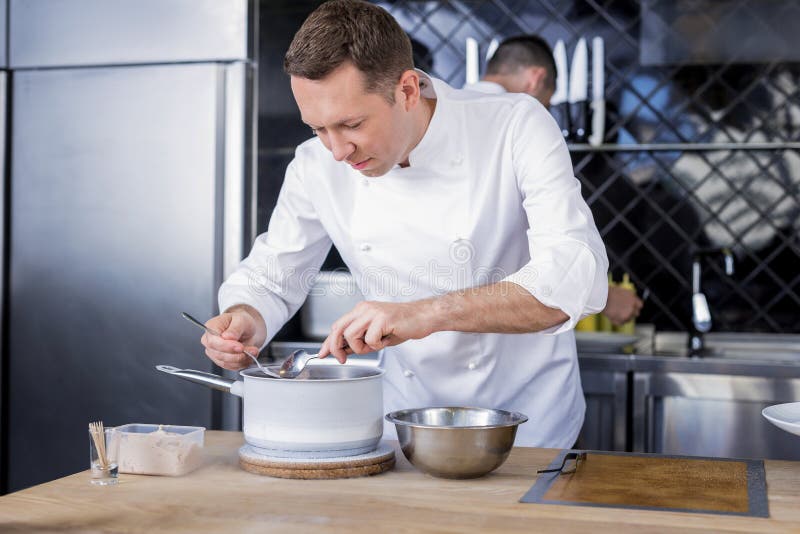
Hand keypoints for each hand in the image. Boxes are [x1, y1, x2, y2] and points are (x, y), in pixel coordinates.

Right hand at [201, 305, 266, 370]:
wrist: (245, 329)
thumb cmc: (240, 322)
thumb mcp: (241, 319)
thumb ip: (235, 328)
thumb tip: (228, 336)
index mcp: (211, 328)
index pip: (213, 342)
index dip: (227, 347)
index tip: (240, 347)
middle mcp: (210, 341)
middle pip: (219, 354)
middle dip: (237, 354)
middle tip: (252, 350)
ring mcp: (214, 353)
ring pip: (226, 362)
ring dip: (242, 359)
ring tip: (253, 351)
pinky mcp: (222, 361)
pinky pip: (231, 367)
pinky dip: (242, 363)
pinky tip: (249, 356)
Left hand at [319, 300, 434, 362]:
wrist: (423, 316)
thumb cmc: (404, 324)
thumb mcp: (377, 333)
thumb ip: (360, 340)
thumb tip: (344, 350)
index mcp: (361, 310)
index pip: (338, 326)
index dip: (328, 342)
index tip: (323, 353)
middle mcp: (364, 309)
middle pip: (338, 329)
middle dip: (336, 347)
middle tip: (342, 358)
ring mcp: (373, 312)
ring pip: (351, 335)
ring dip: (361, 347)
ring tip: (376, 345)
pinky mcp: (382, 318)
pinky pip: (370, 339)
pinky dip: (377, 345)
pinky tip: (387, 339)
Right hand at [602, 286, 643, 325]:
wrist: (601, 296)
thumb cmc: (607, 293)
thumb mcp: (620, 292)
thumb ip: (626, 299)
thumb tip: (626, 304)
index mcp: (633, 298)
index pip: (640, 305)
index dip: (634, 307)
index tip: (630, 308)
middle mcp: (633, 305)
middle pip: (636, 313)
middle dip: (630, 313)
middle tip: (622, 312)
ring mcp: (629, 313)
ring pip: (628, 319)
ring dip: (623, 317)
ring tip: (613, 312)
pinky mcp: (623, 319)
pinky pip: (621, 323)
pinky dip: (616, 321)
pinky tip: (610, 315)